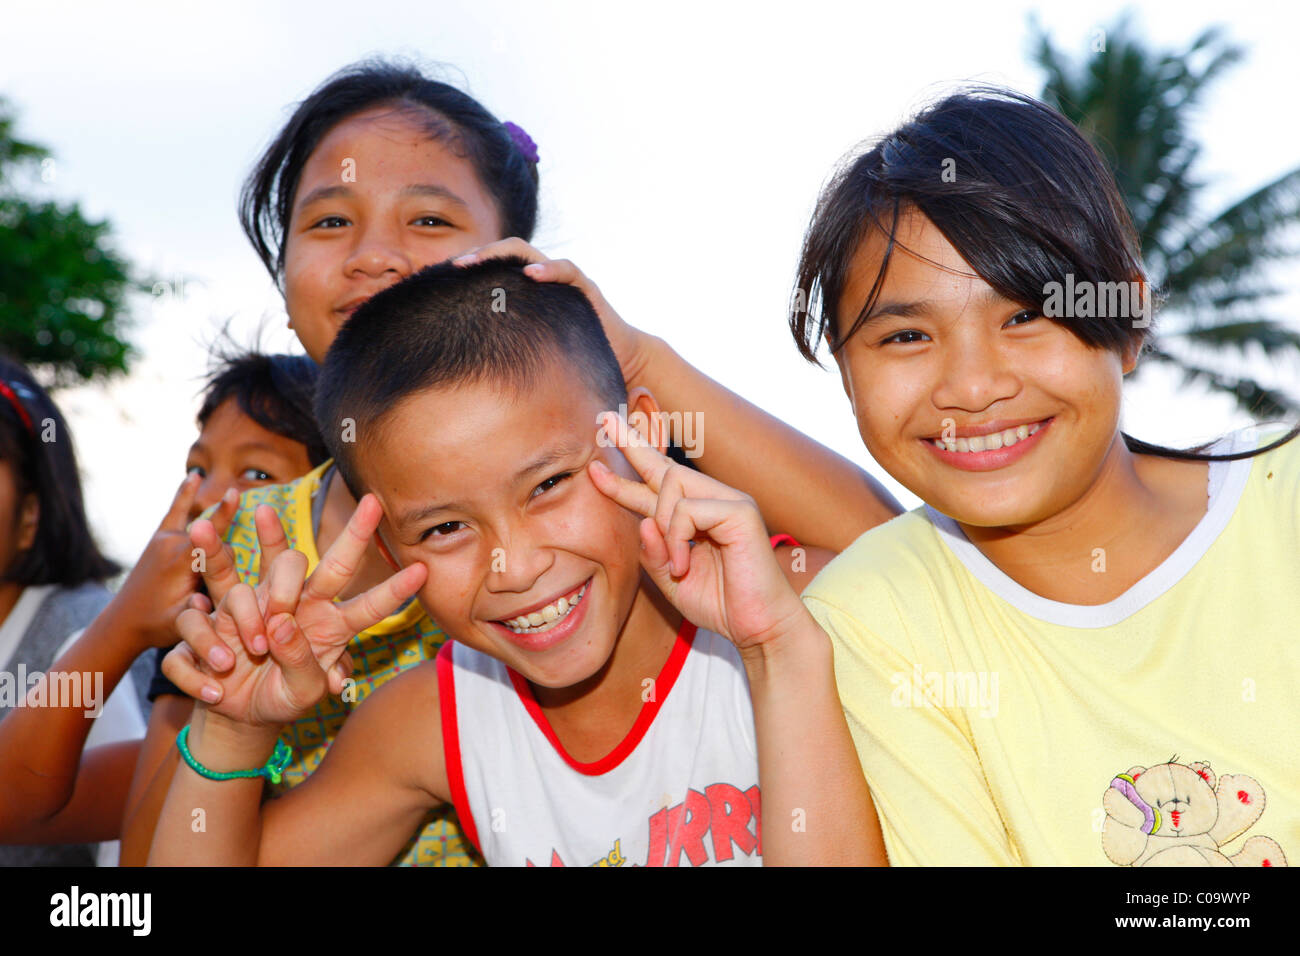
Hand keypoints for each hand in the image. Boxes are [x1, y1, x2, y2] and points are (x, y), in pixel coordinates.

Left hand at [112, 473, 239, 648]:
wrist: (122, 621)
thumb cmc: (156, 625)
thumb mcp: (181, 623)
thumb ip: (199, 610)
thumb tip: (210, 600)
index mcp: (181, 562)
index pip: (214, 541)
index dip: (225, 520)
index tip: (236, 496)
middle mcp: (172, 543)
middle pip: (215, 538)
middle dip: (227, 552)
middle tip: (223, 565)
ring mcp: (164, 537)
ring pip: (201, 523)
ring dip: (217, 513)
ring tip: (234, 492)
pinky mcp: (159, 538)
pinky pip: (176, 510)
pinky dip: (184, 493)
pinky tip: (193, 476)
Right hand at [166, 494, 426, 725]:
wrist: (240, 714)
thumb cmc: (282, 699)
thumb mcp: (302, 694)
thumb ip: (303, 663)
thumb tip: (282, 625)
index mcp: (329, 625)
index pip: (367, 604)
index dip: (394, 589)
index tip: (423, 570)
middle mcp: (295, 603)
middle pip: (304, 561)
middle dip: (337, 536)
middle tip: (335, 546)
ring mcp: (253, 603)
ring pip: (243, 585)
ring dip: (243, 622)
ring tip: (242, 658)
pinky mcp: (211, 614)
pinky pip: (196, 619)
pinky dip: (203, 653)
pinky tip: (216, 682)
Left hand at [452, 238, 650, 385]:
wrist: (621, 360)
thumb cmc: (571, 360)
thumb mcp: (530, 351)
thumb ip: (505, 347)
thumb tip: (461, 365)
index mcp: (526, 292)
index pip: (491, 268)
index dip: (467, 270)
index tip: (439, 280)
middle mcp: (542, 279)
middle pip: (503, 253)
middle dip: (476, 256)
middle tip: (450, 268)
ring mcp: (563, 280)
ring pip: (527, 253)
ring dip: (498, 254)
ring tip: (474, 263)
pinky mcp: (585, 288)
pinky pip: (565, 269)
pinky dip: (547, 269)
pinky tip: (530, 274)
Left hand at [587, 412, 806, 649]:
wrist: (759, 628)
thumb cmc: (721, 605)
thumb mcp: (671, 581)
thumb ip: (653, 553)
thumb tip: (641, 523)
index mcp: (696, 517)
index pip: (655, 489)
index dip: (623, 479)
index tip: (594, 468)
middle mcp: (714, 501)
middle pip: (664, 465)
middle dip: (631, 443)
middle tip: (604, 417)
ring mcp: (730, 502)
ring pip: (673, 483)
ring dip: (662, 524)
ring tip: (675, 564)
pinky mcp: (741, 512)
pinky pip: (689, 509)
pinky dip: (678, 538)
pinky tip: (684, 566)